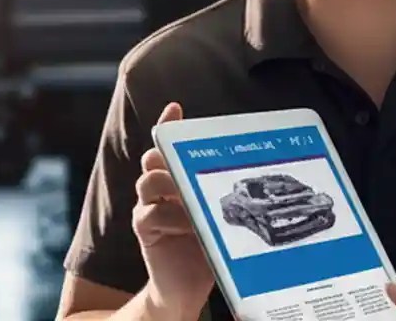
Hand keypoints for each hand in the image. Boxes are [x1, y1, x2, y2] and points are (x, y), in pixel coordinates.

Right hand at [133, 102, 213, 317]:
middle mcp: (159, 189)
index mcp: (176, 178)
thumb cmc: (209, 245)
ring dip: (171, 186)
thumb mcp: (219, 215)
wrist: (188, 287)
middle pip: (153, 157)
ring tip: (192, 199)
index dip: (168, 125)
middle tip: (187, 165)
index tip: (175, 108)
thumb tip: (250, 169)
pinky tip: (189, 225)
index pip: (168, 144)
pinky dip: (171, 217)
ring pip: (148, 181)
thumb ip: (220, 193)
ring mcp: (149, 207)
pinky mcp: (145, 229)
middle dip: (167, 156)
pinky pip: (149, 213)